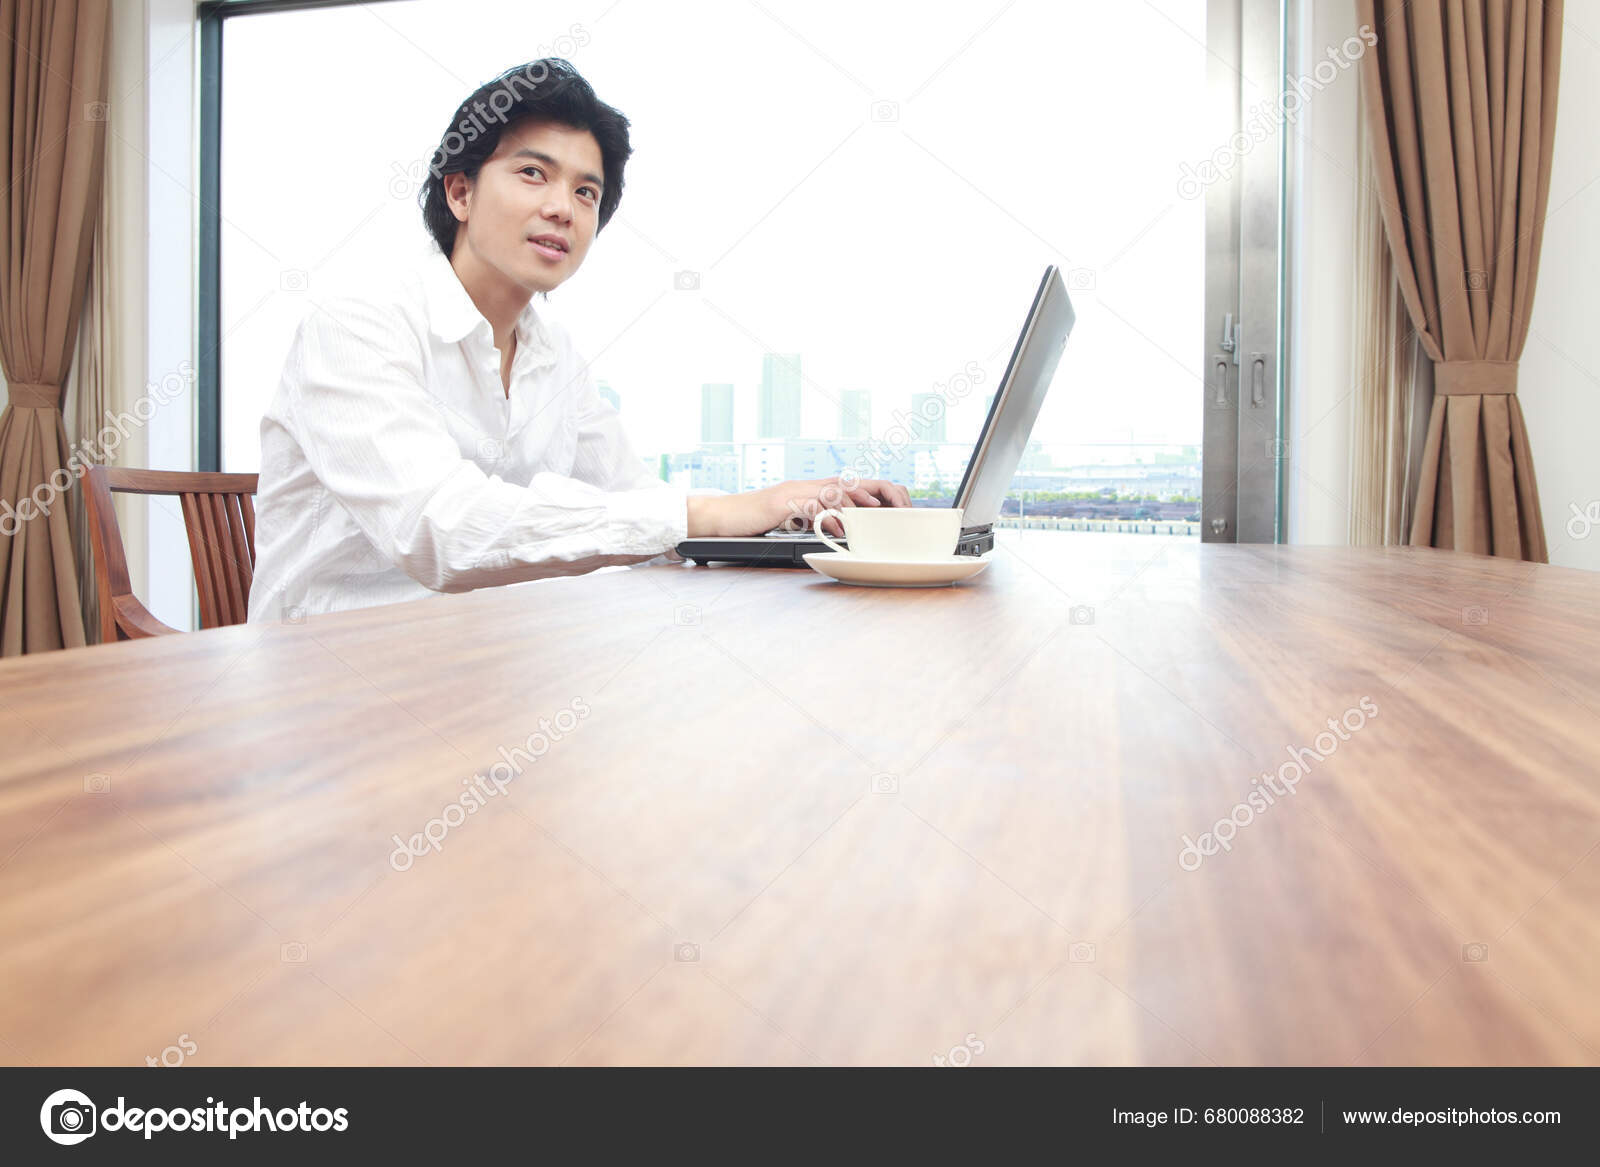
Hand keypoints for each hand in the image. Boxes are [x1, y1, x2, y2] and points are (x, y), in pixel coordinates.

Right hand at [686, 476, 911, 537]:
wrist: (725, 514)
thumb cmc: (759, 519)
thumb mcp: (794, 518)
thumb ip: (817, 519)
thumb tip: (842, 528)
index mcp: (813, 489)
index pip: (852, 484)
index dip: (877, 493)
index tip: (895, 509)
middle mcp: (807, 485)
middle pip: (850, 481)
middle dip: (876, 492)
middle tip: (895, 508)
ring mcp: (794, 491)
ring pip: (832, 488)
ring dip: (855, 499)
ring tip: (871, 511)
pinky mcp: (781, 502)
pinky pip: (809, 505)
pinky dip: (825, 516)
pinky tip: (836, 528)